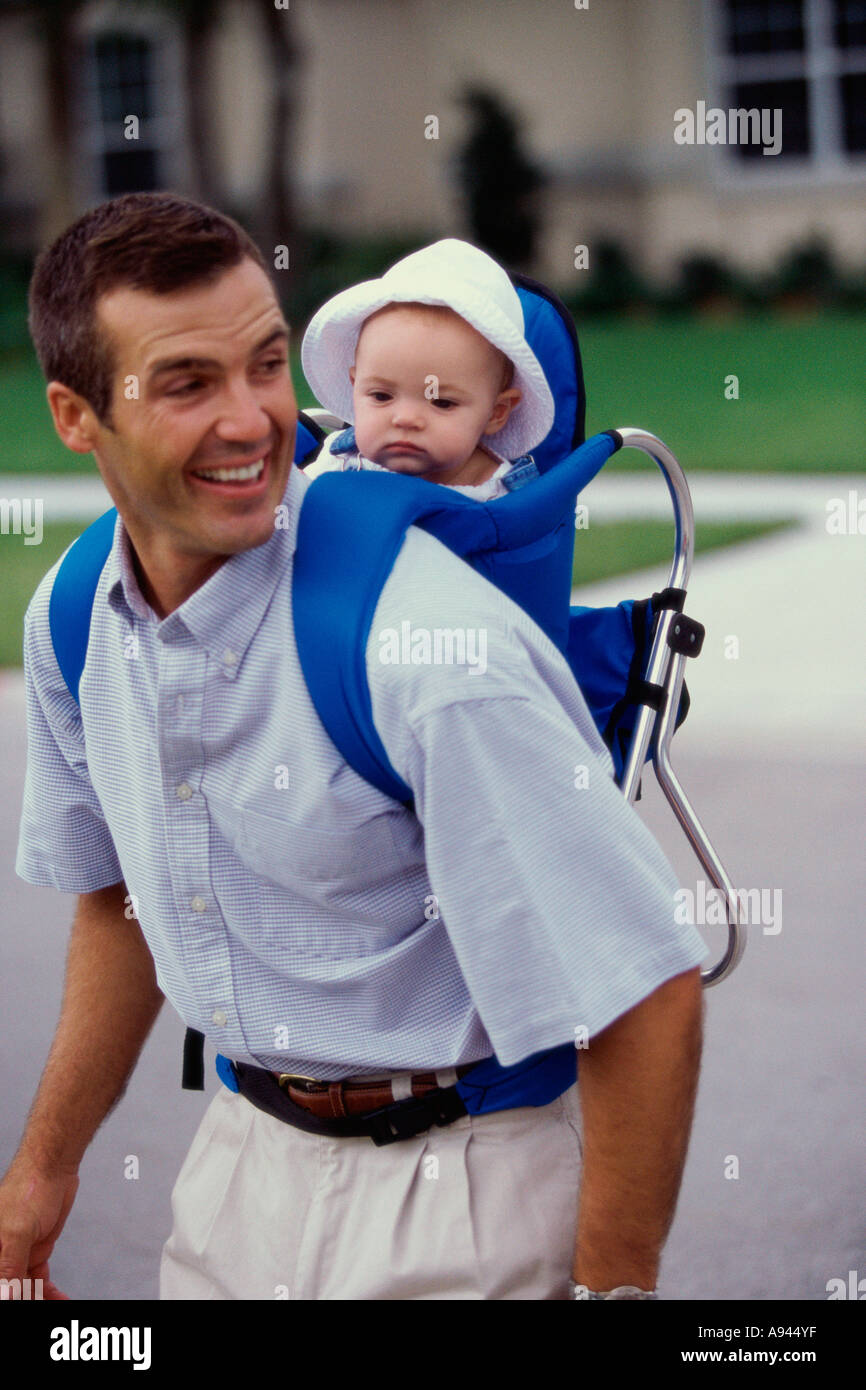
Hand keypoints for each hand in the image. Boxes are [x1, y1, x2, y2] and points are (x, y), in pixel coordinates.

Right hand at [0, 1156, 78, 1299]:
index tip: (21, 1304)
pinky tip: (58, 1297)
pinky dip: (48, 1291)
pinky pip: (37, 1279)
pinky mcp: (34, 1251)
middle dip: (24, 1300)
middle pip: (9, 1289)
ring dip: (39, 1299)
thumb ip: (9, 1266)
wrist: (53, 1168)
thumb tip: (6, 1296)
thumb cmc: (29, 1190)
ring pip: (23, 1289)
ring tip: (55, 1304)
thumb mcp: (17, 1232)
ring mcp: (17, 1254)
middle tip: (43, 1308)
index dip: (8, 1296)